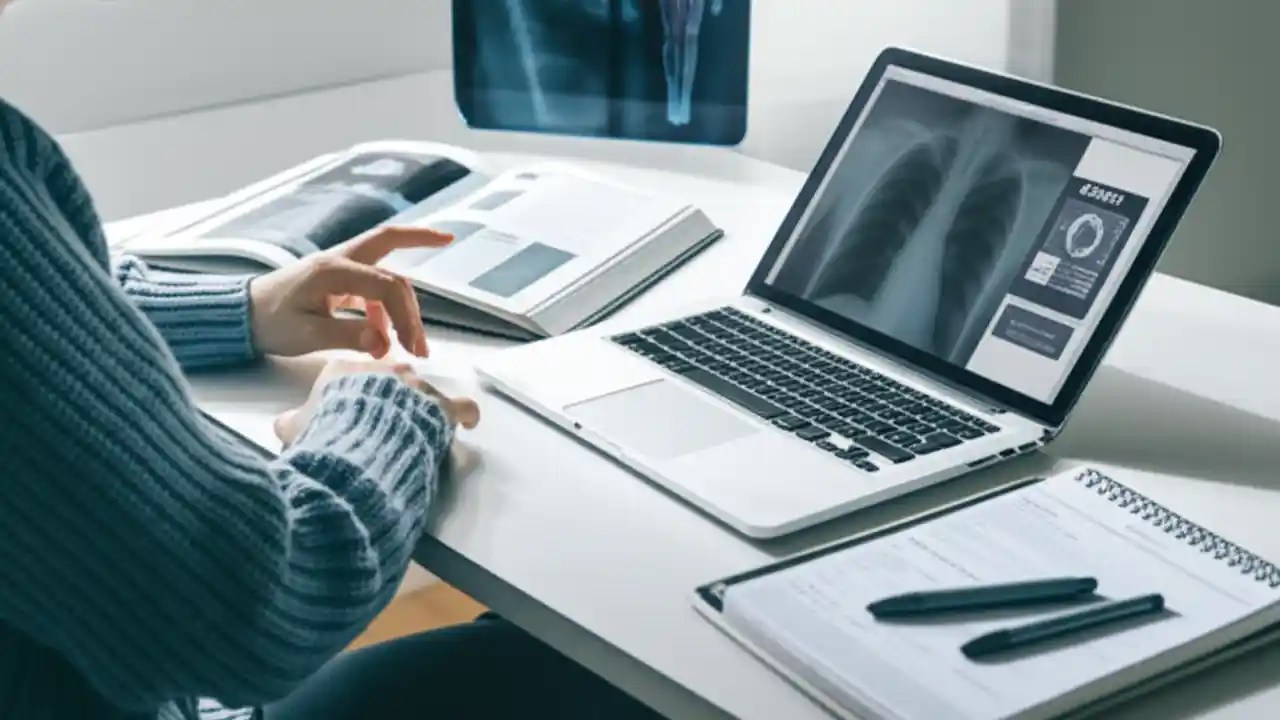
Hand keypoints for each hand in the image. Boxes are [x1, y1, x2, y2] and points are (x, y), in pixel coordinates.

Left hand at [248, 226, 451, 358]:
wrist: (241, 315)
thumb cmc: (269, 322)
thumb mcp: (305, 335)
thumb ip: (346, 335)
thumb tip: (382, 341)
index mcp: (332, 269)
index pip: (386, 286)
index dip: (406, 316)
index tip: (413, 348)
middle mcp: (340, 260)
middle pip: (391, 243)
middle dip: (418, 262)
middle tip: (435, 292)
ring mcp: (340, 268)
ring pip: (386, 269)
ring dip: (403, 303)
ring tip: (409, 345)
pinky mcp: (338, 281)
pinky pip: (373, 287)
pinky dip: (385, 311)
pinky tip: (383, 338)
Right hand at [274, 359, 480, 445]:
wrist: (357, 447)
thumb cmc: (324, 436)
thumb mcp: (295, 429)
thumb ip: (291, 423)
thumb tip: (283, 425)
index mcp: (345, 369)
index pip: (349, 375)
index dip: (351, 396)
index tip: (351, 412)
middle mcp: (385, 370)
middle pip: (389, 380)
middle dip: (387, 400)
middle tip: (382, 424)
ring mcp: (417, 386)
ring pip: (423, 391)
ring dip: (421, 408)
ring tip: (417, 429)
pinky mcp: (443, 406)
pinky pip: (462, 407)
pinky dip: (464, 415)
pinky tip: (465, 423)